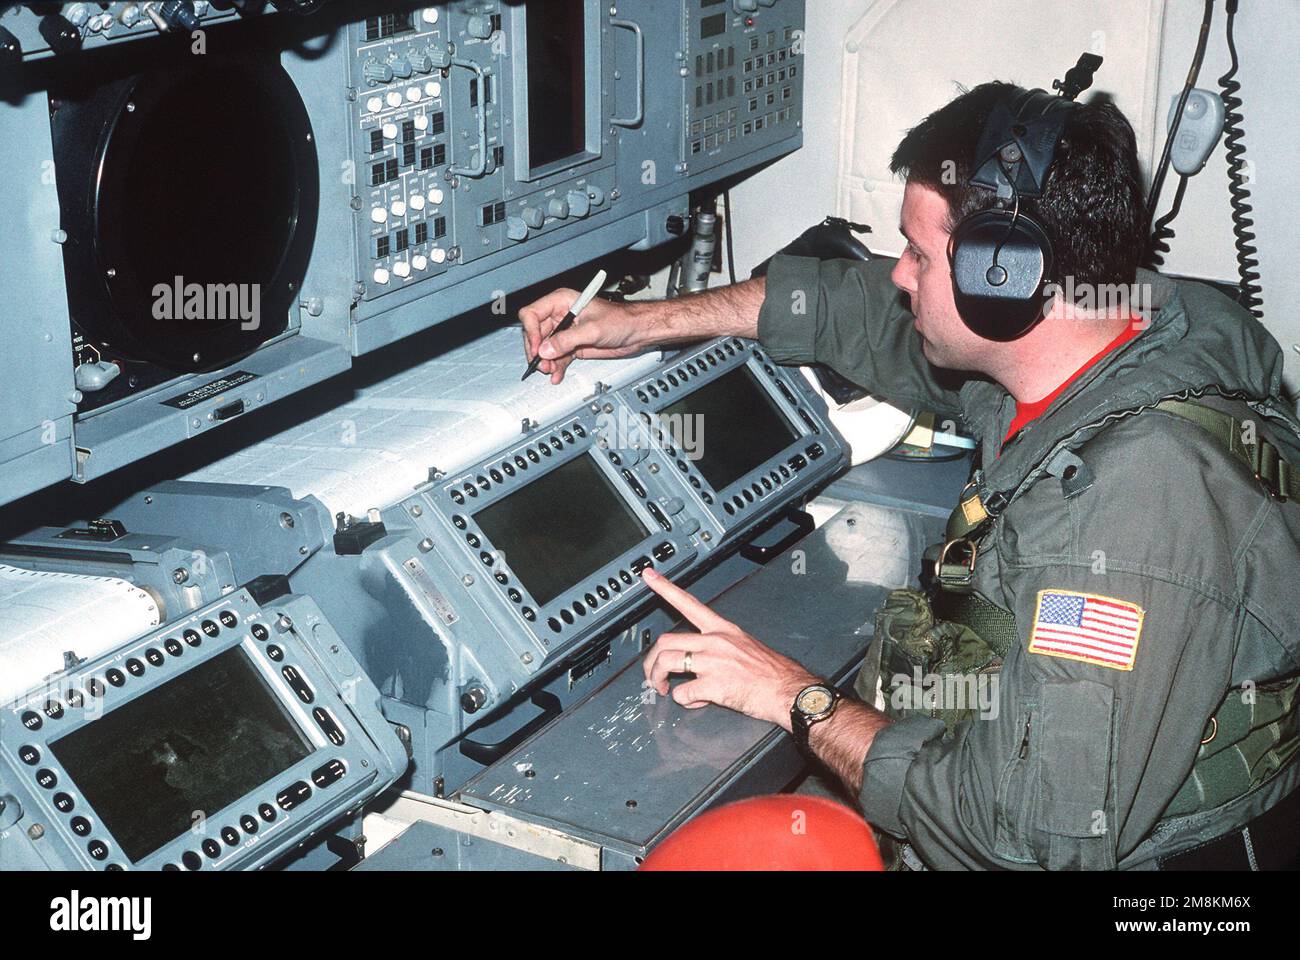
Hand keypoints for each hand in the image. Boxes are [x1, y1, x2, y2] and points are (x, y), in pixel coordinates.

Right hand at [518, 289, 649, 383]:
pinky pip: (557, 357)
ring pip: (545, 348)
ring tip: (551, 370)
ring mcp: (566, 331)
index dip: (532, 332)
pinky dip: (556, 366)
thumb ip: (567, 340)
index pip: (532, 314)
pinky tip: (557, 374)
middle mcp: (561, 315)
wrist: (636, 331)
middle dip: (538, 351)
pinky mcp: (572, 345)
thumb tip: (546, 349)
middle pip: (536, 334)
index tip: (538, 348)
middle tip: (543, 363)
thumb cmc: (621, 320)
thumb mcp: (592, 329)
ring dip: (546, 361)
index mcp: (562, 301)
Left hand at [640, 567, 818, 729]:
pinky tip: (696, 702)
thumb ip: (719, 649)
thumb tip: (701, 664)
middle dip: (652, 661)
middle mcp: (715, 642)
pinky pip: (682, 693)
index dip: (665, 588)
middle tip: (653, 675)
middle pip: (666, 641)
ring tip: (664, 690)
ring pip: (667, 663)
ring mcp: (713, 662)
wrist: (789, 691)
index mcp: (722, 630)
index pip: (689, 603)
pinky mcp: (713, 685)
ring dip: (658, 679)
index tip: (648, 576)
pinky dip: (684, 701)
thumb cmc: (772, 673)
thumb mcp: (746, 646)